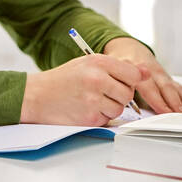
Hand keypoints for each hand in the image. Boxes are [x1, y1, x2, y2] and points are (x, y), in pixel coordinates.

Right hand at [21, 54, 150, 125]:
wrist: (35, 95)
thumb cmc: (62, 80)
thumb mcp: (87, 65)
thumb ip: (118, 68)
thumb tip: (146, 72)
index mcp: (98, 62)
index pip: (134, 74)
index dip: (129, 80)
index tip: (119, 82)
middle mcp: (97, 78)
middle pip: (128, 93)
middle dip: (118, 95)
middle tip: (99, 92)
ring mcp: (94, 99)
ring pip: (119, 108)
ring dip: (109, 108)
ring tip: (89, 100)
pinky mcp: (90, 117)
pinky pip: (107, 119)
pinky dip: (99, 116)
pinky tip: (83, 108)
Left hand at [103, 37, 181, 113]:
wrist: (129, 50)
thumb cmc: (120, 63)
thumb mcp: (113, 69)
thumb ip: (119, 83)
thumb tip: (122, 101)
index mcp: (138, 70)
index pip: (149, 88)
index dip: (158, 101)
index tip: (165, 111)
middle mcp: (155, 73)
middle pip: (167, 89)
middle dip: (176, 104)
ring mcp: (165, 77)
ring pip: (179, 89)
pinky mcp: (172, 81)